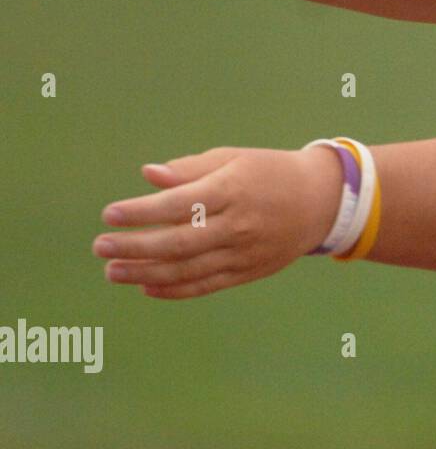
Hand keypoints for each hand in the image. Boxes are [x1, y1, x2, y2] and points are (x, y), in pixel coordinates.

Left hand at [93, 146, 341, 299]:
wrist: (322, 201)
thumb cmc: (269, 172)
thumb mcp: (233, 159)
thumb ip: (190, 169)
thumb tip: (148, 175)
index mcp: (232, 190)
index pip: (179, 204)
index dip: (142, 211)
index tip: (109, 214)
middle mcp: (238, 225)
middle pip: (179, 242)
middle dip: (135, 247)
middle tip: (100, 247)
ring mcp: (244, 252)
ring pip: (189, 269)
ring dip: (146, 273)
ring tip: (114, 271)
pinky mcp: (249, 271)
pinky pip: (207, 285)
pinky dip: (175, 290)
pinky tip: (146, 287)